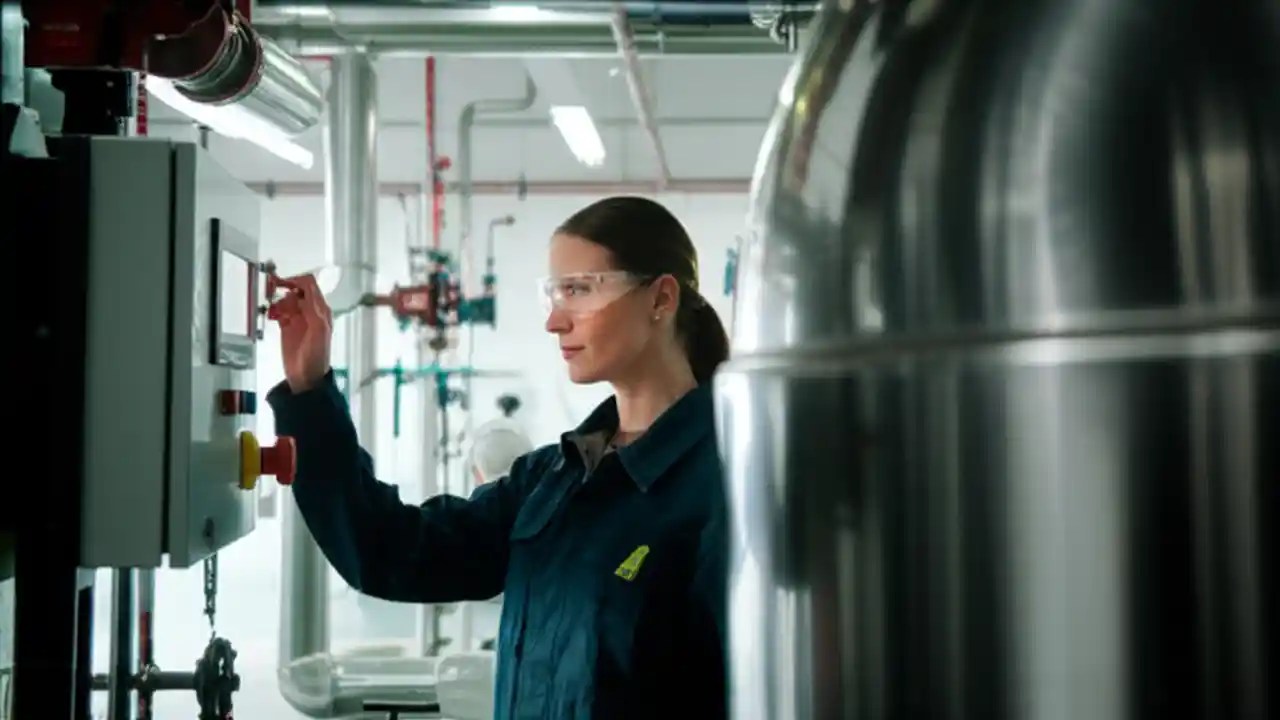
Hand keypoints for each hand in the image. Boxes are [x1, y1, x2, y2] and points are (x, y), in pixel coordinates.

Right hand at [269, 274, 332, 393]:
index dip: (295, 280)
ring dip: (278, 301)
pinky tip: (272, 317)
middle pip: (296, 289)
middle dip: (283, 288)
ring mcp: (298, 318)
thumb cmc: (316, 357)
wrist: (305, 377)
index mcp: (321, 310)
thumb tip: (305, 293)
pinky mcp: (287, 326)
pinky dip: (274, 310)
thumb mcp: (319, 331)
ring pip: (285, 299)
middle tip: (271, 290)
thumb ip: (313, 310)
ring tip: (274, 311)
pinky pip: (279, 311)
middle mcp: (310, 312)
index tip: (281, 282)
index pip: (309, 285)